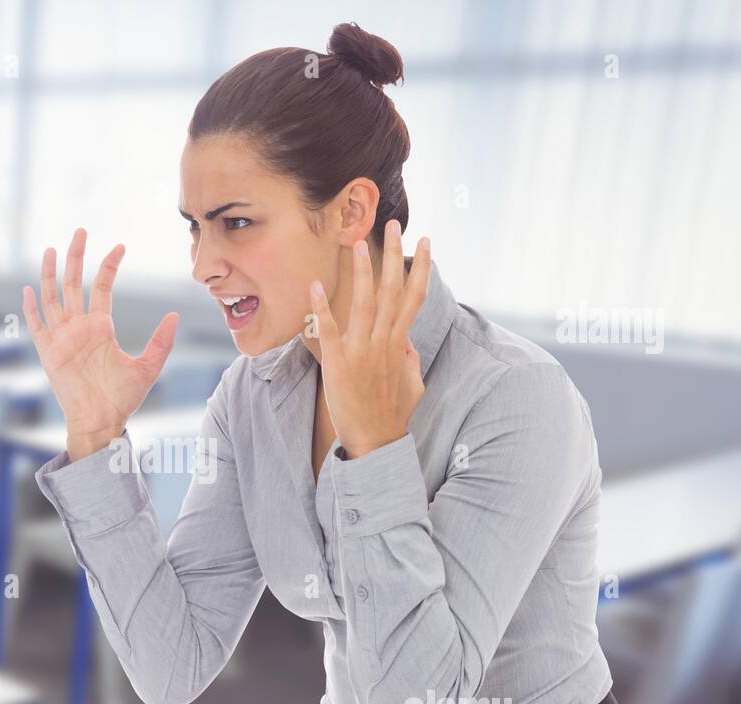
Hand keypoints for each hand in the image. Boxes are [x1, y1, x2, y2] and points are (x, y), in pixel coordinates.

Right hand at [22, 228, 178, 459]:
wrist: (100, 422)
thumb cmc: (122, 399)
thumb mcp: (147, 367)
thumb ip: (161, 342)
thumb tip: (174, 315)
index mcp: (100, 327)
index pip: (102, 287)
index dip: (110, 266)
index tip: (120, 246)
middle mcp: (79, 328)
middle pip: (74, 283)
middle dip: (77, 257)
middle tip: (81, 231)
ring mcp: (61, 338)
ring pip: (53, 297)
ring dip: (51, 273)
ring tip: (53, 249)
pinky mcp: (48, 352)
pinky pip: (36, 326)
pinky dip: (31, 308)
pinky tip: (29, 288)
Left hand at [308, 220, 430, 458]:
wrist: (376, 442)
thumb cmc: (393, 415)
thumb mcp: (412, 384)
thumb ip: (411, 359)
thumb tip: (409, 342)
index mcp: (401, 343)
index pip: (414, 297)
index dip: (421, 268)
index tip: (425, 242)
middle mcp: (384, 342)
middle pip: (392, 291)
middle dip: (395, 256)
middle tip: (395, 225)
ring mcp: (362, 351)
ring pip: (363, 304)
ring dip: (361, 273)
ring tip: (358, 245)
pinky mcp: (339, 364)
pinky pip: (330, 331)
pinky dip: (322, 309)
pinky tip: (316, 285)